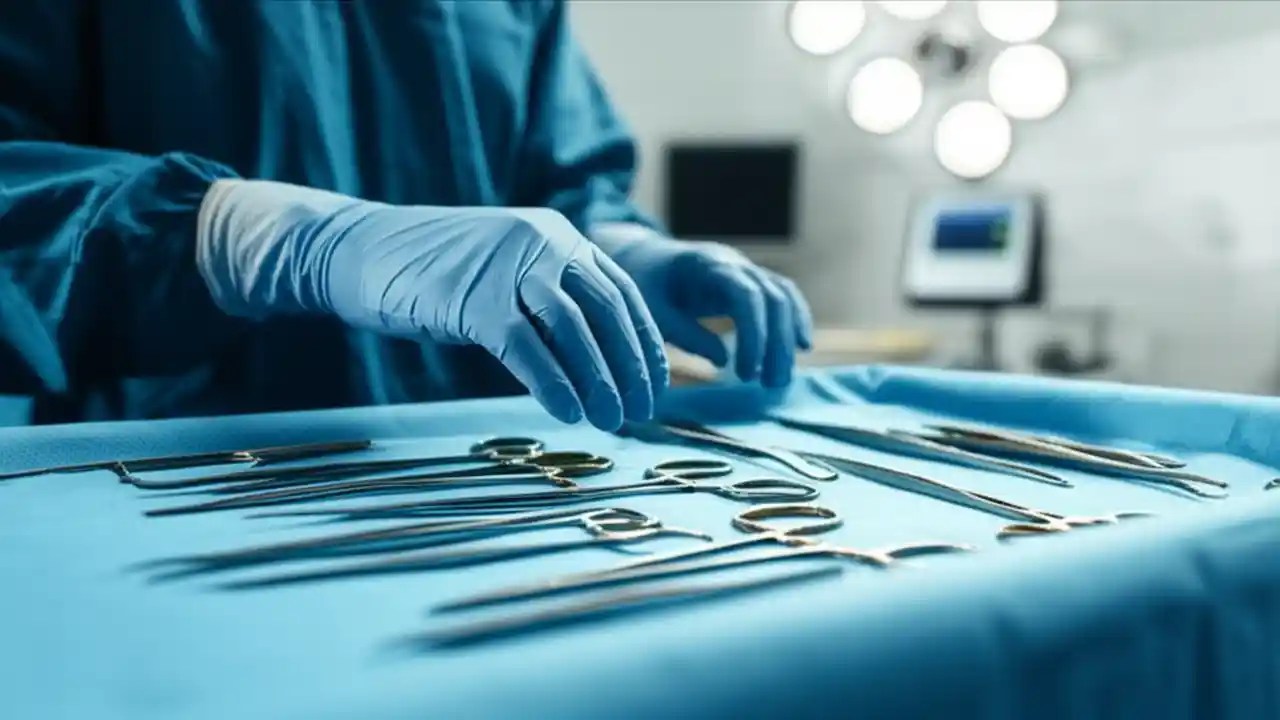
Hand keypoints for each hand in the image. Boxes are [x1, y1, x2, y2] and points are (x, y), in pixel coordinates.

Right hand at [197, 180, 667, 429]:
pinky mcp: (473, 299)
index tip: (656, 383)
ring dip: (599, 380)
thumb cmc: (434, 272)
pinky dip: (553, 384)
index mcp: (556, 235)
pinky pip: (526, 348)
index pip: (621, 291)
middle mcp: (542, 243)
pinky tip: (568, 413)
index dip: (644, 342)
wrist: (359, 250)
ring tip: (611, 421)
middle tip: (641, 411)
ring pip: (574, 330)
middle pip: (607, 311)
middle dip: (631, 366)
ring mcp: (507, 268)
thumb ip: (546, 298)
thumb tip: (592, 357)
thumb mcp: (503, 272)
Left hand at [594, 226, 812, 387]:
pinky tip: (802, 347)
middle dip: (777, 343)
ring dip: (788, 338)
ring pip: (783, 298)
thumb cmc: (644, 286)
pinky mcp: (751, 282)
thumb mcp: (651, 311)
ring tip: (779, 380)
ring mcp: (746, 269)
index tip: (746, 375)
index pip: (746, 295)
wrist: (646, 260)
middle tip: (771, 385)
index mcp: (707, 265)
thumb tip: (721, 360)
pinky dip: (794, 320)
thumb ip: (683, 333)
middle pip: (773, 298)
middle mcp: (734, 262)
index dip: (754, 335)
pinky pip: (783, 296)